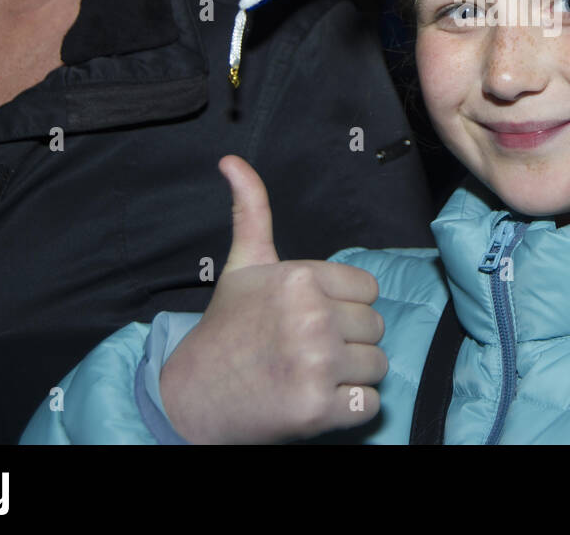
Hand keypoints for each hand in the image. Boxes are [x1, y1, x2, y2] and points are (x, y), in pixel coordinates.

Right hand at [159, 155, 386, 442]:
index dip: (343, 306)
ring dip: (350, 376)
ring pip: (377, 365)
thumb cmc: (227, 329)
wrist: (193, 397)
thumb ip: (252, 212)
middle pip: (375, 327)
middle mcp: (311, 317)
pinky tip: (314, 401)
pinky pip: (368, 403)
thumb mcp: (242, 266)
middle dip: (348, 341)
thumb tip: (232, 160)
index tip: (309, 318)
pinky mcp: (319, 407)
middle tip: (304, 350)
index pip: (368, 289)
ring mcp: (317, 363)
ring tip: (308, 374)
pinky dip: (348, 409)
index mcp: (300, 278)